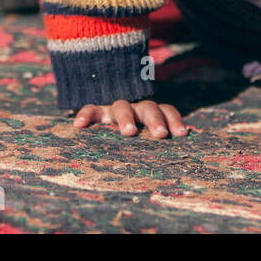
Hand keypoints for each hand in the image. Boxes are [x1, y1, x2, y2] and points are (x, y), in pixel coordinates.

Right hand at [72, 100, 188, 138]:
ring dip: (127, 118)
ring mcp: (115, 110)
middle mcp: (135, 109)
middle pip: (147, 108)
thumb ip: (156, 141)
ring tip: (129, 132)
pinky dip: (86, 115)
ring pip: (122, 106)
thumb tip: (177, 153)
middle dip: (155, 120)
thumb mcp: (145, 137)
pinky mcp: (97, 112)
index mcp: (150, 114)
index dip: (175, 120)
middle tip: (161, 134)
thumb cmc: (133, 138)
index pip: (166, 110)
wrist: (106, 116)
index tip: (182, 134)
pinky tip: (79, 125)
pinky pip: (91, 109)